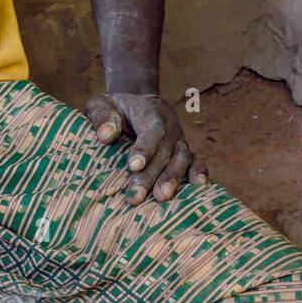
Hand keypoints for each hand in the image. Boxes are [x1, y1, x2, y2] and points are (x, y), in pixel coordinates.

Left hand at [85, 92, 207, 203]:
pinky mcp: (185, 151)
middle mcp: (169, 125)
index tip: (134, 166)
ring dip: (173, 179)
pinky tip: (198, 187)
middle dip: (150, 175)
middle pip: (164, 151)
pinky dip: (200, 172)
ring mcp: (179, 139)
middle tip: (136, 197)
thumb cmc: (115, 110)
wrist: (137, 106)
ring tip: (162, 197)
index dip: (145, 147)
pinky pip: (197, 161)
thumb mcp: (102, 104)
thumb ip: (102, 116)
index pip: (151, 129)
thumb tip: (105, 135)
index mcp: (149, 111)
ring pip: (181, 158)